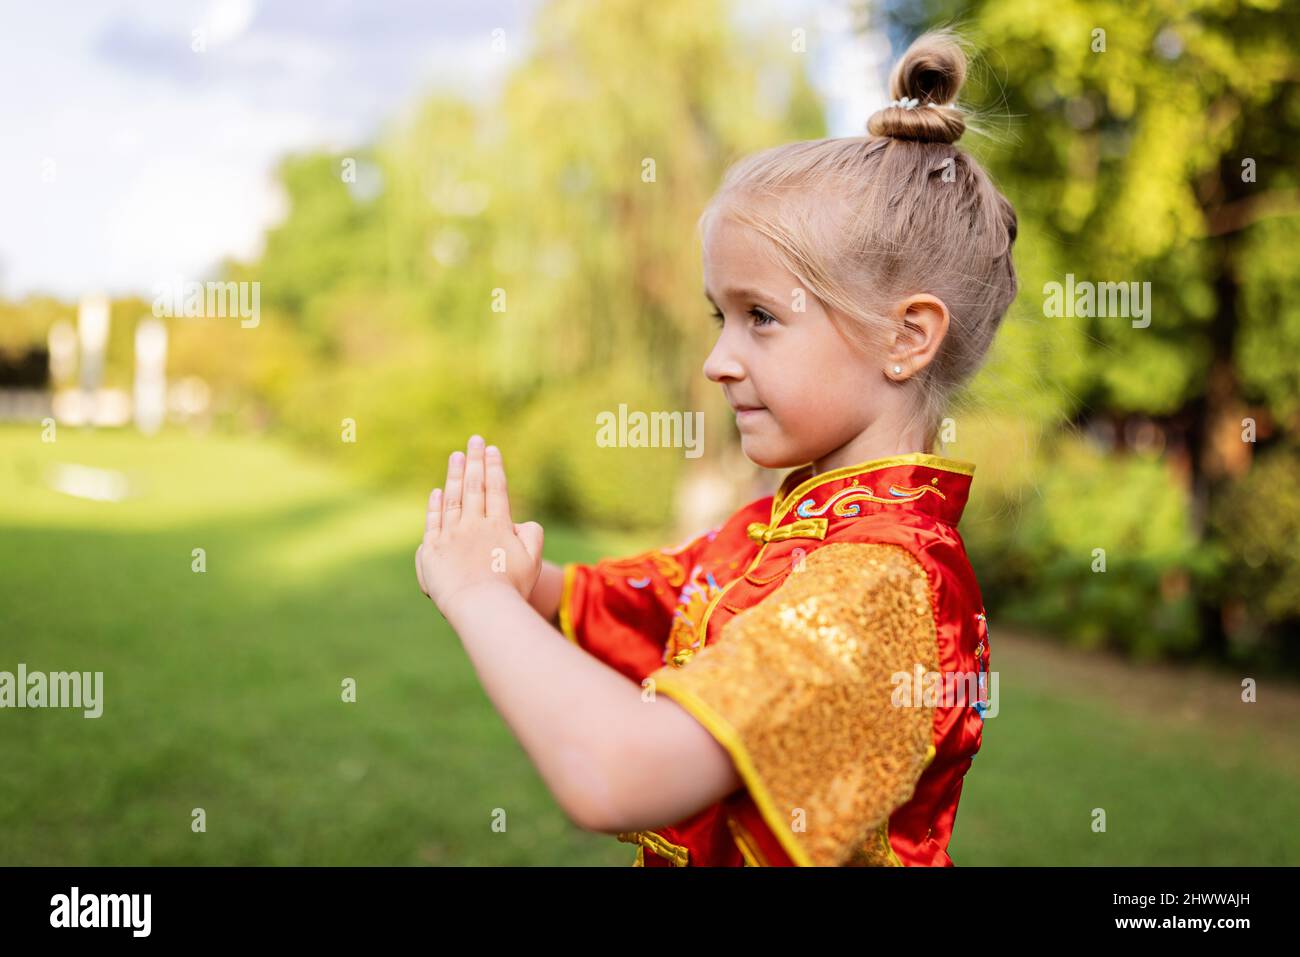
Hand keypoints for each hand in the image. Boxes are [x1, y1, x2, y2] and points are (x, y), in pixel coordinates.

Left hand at [415, 435, 543, 617]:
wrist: (480, 606)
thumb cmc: (510, 588)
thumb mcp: (533, 561)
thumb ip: (532, 535)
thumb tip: (521, 522)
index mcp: (499, 526)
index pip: (497, 490)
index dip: (494, 468)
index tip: (492, 450)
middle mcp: (474, 525)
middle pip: (475, 486)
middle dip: (475, 460)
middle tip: (474, 439)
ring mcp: (452, 535)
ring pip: (453, 498)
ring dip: (455, 475)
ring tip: (456, 455)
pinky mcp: (433, 550)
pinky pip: (434, 522)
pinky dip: (435, 505)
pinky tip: (437, 492)